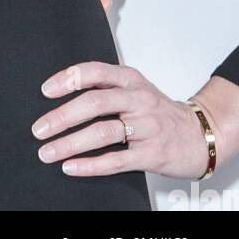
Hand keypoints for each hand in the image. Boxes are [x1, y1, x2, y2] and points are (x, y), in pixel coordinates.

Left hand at [31, 62, 210, 178]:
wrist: (198, 134)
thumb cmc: (158, 110)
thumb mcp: (135, 87)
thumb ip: (105, 84)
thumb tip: (62, 85)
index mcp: (130, 79)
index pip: (95, 71)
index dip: (68, 79)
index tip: (46, 90)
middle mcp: (138, 100)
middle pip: (95, 103)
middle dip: (62, 116)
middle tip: (40, 128)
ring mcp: (147, 127)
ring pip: (103, 133)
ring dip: (71, 143)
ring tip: (49, 152)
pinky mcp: (152, 154)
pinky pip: (117, 160)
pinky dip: (91, 165)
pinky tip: (72, 167)